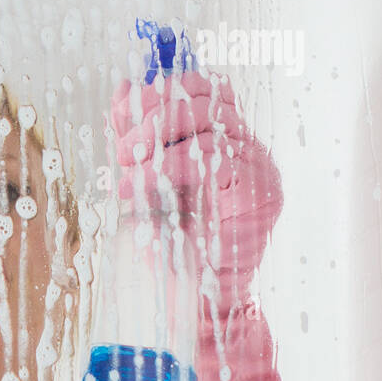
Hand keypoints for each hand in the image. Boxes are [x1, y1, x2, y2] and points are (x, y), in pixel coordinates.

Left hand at [111, 69, 282, 308]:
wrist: (202, 293)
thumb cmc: (178, 239)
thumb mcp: (149, 182)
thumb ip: (138, 138)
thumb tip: (121, 90)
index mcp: (223, 134)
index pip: (204, 87)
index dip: (164, 90)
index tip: (124, 113)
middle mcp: (245, 144)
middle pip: (208, 101)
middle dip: (157, 119)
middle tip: (123, 151)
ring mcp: (257, 167)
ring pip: (212, 132)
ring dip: (160, 151)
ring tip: (127, 178)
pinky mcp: (260, 195)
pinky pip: (220, 167)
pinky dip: (175, 175)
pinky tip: (146, 192)